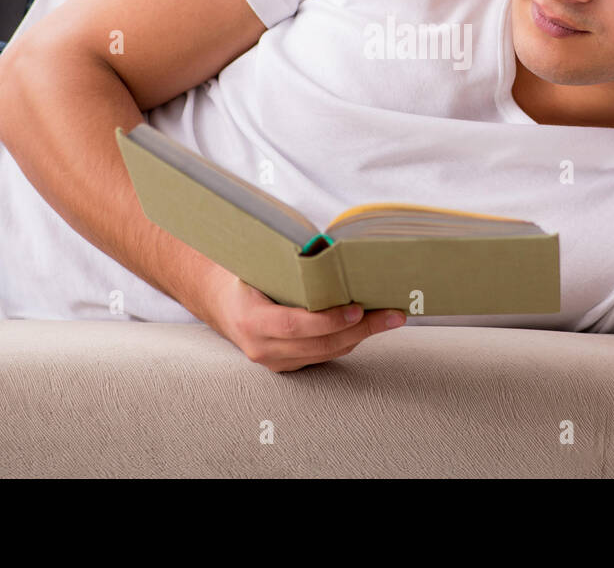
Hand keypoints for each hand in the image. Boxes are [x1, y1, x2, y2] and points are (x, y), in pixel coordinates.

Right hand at [206, 270, 406, 371]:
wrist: (221, 303)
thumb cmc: (244, 276)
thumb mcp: (258, 266)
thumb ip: (289, 264)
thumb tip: (331, 247)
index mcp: (250, 319)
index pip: (294, 325)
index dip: (328, 321)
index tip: (357, 308)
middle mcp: (261, 347)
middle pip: (319, 344)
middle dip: (361, 330)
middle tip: (393, 315)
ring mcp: (274, 362)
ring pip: (326, 353)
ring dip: (361, 336)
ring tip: (390, 318)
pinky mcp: (286, 366)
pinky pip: (322, 356)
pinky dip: (347, 340)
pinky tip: (368, 325)